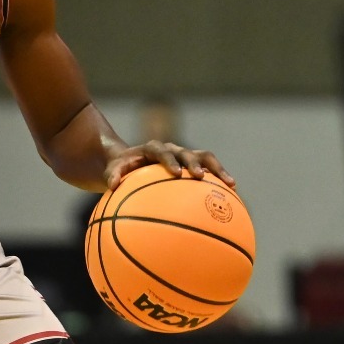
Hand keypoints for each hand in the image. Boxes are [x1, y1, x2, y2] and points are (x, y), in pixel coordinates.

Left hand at [103, 138, 234, 189]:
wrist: (132, 161)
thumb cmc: (121, 168)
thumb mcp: (114, 170)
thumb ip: (113, 174)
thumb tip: (110, 185)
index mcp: (152, 149)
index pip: (161, 151)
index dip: (169, 160)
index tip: (176, 173)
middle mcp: (171, 150)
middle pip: (187, 152)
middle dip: (195, 164)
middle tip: (200, 176)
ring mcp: (185, 156)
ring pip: (205, 158)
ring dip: (217, 170)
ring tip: (230, 184)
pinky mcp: (193, 165)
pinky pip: (209, 170)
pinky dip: (220, 179)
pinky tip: (233, 195)